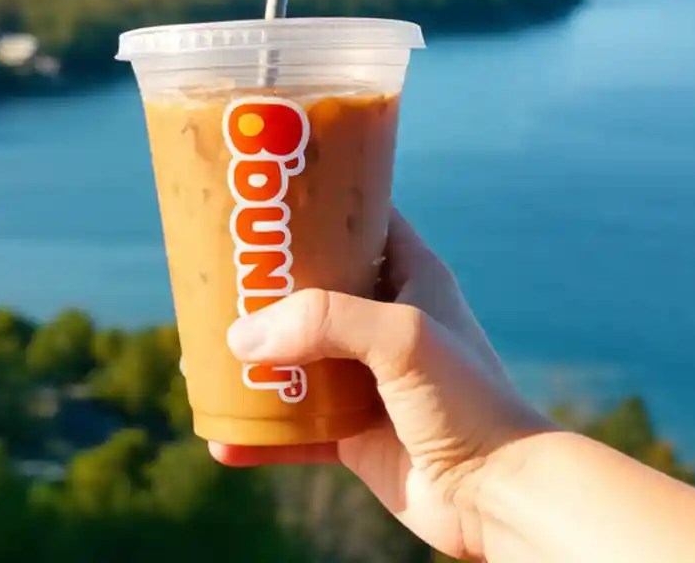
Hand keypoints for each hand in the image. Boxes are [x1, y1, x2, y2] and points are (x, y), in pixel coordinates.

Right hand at [210, 209, 551, 560]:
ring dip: (249, 362)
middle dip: (260, 290)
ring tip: (197, 360)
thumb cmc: (469, 401)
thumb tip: (241, 337)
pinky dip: (257, 435)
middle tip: (210, 285)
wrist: (497, 494)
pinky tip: (221, 439)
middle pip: (310, 292)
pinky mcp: (354, 434)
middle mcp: (386, 323)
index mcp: (409, 277)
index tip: (260, 201)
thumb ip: (324, 321)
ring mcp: (368, 380)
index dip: (313, 206)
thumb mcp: (402, 337)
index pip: (358, 221)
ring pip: (294, 360)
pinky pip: (293, 430)